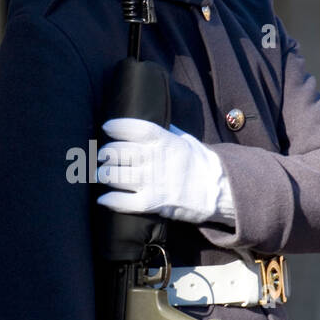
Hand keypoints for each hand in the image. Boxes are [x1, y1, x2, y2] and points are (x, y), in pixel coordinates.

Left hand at [96, 117, 234, 224]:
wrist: (218, 190)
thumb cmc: (199, 163)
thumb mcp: (185, 139)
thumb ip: (166, 130)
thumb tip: (150, 117)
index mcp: (164, 141)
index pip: (134, 128)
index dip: (116, 126)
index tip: (107, 128)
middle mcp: (155, 159)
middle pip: (118, 152)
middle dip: (105, 154)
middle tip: (102, 157)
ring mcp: (153, 181)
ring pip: (115, 176)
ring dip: (104, 175)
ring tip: (102, 175)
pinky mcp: (153, 203)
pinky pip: (123, 201)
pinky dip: (110, 200)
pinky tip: (104, 198)